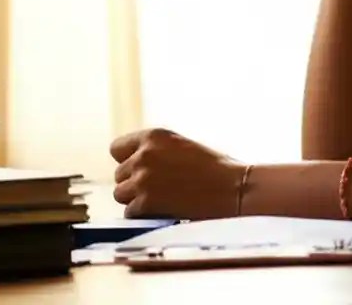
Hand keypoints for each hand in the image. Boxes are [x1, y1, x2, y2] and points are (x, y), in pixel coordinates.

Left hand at [110, 128, 246, 218]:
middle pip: (119, 175)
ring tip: (162, 201)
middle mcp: (143, 154)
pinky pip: (130, 213)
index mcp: (153, 135)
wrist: (234, 189)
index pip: (117, 148)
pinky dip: (144, 216)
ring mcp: (143, 179)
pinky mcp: (146, 202)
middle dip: (134, 183)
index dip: (127, 161)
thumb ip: (156, 151)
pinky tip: (164, 212)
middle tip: (159, 190)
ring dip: (136, 201)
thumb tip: (133, 165)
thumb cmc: (216, 168)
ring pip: (121, 195)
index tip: (140, 170)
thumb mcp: (182, 146)